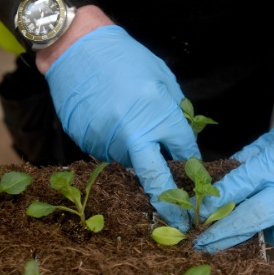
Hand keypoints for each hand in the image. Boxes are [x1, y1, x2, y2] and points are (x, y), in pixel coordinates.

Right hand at [42, 23, 200, 230]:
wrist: (77, 52)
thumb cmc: (124, 59)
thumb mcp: (161, 79)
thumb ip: (174, 111)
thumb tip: (182, 138)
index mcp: (158, 116)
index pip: (183, 151)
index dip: (191, 164)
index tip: (197, 178)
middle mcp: (132, 136)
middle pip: (154, 177)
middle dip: (169, 202)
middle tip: (180, 222)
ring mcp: (106, 143)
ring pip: (129, 164)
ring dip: (136, 156)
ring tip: (127, 126)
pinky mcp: (87, 143)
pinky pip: (108, 154)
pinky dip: (114, 145)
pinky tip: (110, 121)